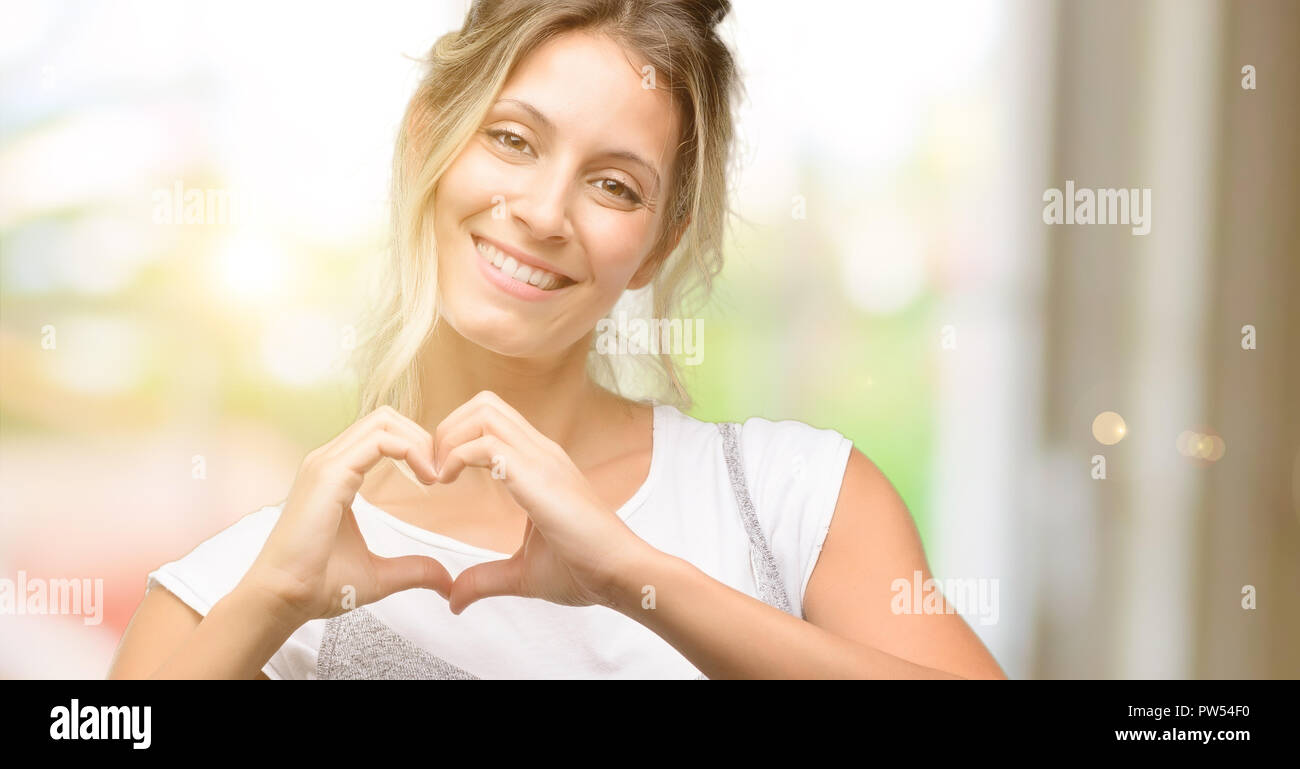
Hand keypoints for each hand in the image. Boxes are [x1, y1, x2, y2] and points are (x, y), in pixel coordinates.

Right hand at [241, 405, 453, 626]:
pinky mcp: (329, 473)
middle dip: (421, 437)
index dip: (415, 446)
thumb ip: (413, 570)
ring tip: (435, 475)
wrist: (284, 598)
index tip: (436, 478)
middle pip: (384, 418)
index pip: (381, 433)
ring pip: (383, 421)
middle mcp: (328, 460)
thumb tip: (446, 581)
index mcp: (336, 472)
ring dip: (418, 442)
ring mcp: (325, 463)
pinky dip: (410, 450)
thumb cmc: (319, 584)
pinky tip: (426, 478)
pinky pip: (379, 440)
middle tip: (440, 473)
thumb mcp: (379, 574)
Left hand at [433, 391, 655, 613]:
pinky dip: (455, 457)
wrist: (622, 574)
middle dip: (447, 429)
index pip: (493, 420)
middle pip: (484, 403)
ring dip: (449, 438)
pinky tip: (446, 484)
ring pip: (483, 412)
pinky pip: (485, 445)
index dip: (457, 438)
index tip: (439, 478)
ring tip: (438, 476)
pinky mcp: (537, 476)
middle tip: (432, 472)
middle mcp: (541, 451)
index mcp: (540, 464)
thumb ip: (485, 579)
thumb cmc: (584, 570)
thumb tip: (454, 600)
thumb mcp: (522, 574)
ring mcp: (541, 459)